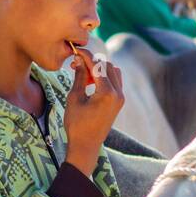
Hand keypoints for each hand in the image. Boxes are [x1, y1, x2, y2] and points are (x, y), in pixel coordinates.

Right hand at [63, 49, 123, 176]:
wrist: (86, 145)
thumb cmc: (77, 124)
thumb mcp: (75, 98)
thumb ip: (80, 77)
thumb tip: (80, 61)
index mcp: (107, 93)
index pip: (97, 65)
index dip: (86, 56)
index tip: (76, 51)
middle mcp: (118, 93)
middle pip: (108, 66)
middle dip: (92, 62)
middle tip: (76, 65)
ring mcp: (121, 98)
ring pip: (114, 72)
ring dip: (100, 69)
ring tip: (84, 75)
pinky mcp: (119, 102)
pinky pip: (115, 82)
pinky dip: (105, 77)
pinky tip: (91, 82)